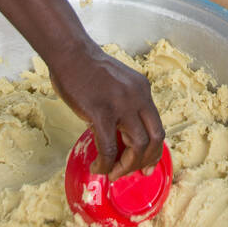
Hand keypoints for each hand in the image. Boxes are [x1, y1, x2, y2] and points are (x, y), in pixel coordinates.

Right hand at [49, 41, 165, 179]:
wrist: (70, 53)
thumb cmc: (87, 67)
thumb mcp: (118, 83)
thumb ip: (124, 103)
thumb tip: (121, 132)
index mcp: (143, 90)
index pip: (157, 126)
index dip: (155, 149)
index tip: (147, 164)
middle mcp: (138, 97)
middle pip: (155, 138)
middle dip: (147, 161)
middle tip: (135, 173)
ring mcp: (122, 104)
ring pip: (138, 145)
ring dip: (127, 165)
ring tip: (114, 173)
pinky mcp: (102, 112)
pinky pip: (109, 146)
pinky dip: (106, 162)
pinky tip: (98, 166)